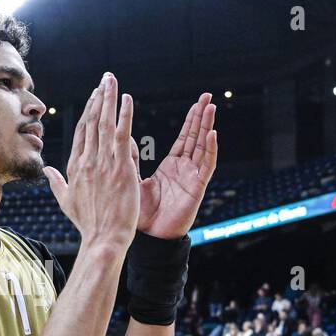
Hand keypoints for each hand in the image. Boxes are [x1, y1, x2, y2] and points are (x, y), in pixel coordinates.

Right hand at [45, 73, 138, 253]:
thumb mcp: (66, 201)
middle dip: (99, 98)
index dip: (89, 112)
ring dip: (108, 99)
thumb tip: (46, 169)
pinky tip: (126, 99)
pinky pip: (122, 135)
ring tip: (111, 81)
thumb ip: (56, 181)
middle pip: (93, 122)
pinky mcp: (120, 168)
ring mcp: (103, 163)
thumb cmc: (88, 224)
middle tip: (105, 78)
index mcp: (76, 167)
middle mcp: (88, 161)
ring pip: (105, 124)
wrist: (103, 238)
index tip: (95, 96)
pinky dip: (124, 115)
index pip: (83, 132)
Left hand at [137, 94, 218, 238]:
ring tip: (211, 107)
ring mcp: (192, 178)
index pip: (184, 138)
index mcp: (172, 167)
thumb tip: (122, 136)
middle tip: (207, 97)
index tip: (196, 103)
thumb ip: (129, 158)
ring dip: (207, 127)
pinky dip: (210, 149)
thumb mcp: (131, 180)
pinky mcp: (197, 187)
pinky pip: (206, 165)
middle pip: (196, 138)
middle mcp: (185, 170)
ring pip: (203, 147)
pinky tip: (212, 133)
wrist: (149, 238)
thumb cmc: (141, 215)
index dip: (190, 121)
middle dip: (201, 117)